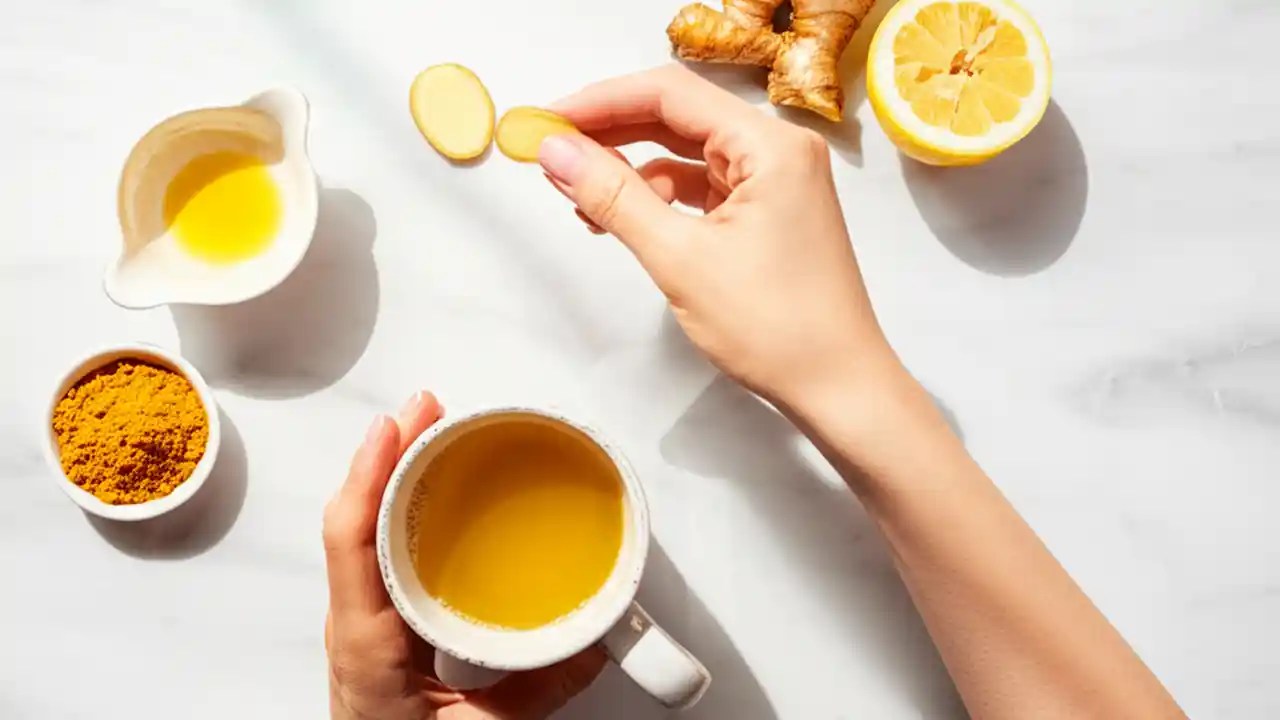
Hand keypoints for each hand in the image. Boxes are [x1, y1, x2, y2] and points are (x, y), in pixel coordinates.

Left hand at [323, 391, 605, 719]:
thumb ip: (534, 692)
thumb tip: (593, 644)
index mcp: (366, 643)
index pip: (351, 541)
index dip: (366, 476)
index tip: (394, 427)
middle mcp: (354, 621)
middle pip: (354, 519)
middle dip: (386, 454)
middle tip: (427, 409)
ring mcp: (362, 620)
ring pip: (363, 530)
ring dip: (389, 475)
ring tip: (427, 433)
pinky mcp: (379, 624)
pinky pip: (378, 551)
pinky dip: (397, 508)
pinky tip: (426, 493)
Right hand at [541, 64, 901, 407]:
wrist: (839, 387)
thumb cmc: (778, 329)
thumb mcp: (680, 259)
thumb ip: (614, 197)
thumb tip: (556, 151)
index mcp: (771, 146)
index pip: (670, 94)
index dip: (601, 101)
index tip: (548, 118)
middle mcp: (779, 151)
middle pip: (679, 116)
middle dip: (611, 131)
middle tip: (550, 147)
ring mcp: (776, 183)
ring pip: (687, 153)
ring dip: (632, 167)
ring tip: (577, 193)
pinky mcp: (769, 214)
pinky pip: (702, 187)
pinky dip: (660, 197)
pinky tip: (623, 216)